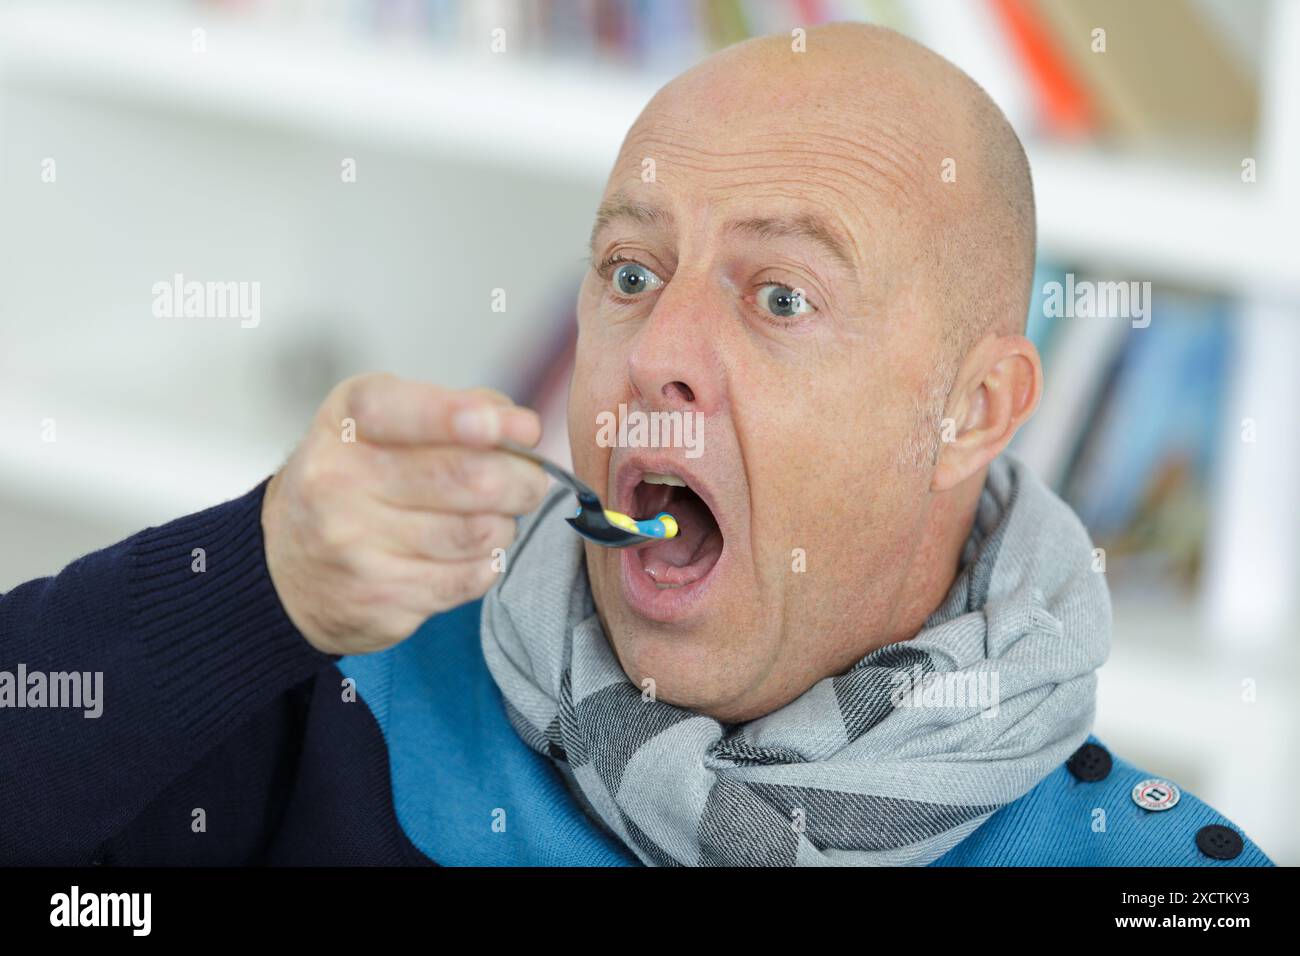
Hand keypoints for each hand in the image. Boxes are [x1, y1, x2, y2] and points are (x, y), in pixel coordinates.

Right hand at [261, 373, 547, 654]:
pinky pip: (467, 578)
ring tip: (495, 516)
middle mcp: (338, 482)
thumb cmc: (350, 482)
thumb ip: (454, 411)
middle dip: (521, 479)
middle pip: (464, 478)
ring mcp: (354, 546)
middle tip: (532, 481)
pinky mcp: (378, 599)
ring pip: (476, 531)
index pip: (406, 412)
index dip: (469, 419)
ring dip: (505, 523)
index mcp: (346, 424)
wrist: (285, 566)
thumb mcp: (384, 425)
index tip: (522, 428)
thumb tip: (521, 427)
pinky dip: (489, 562)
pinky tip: (474, 551)